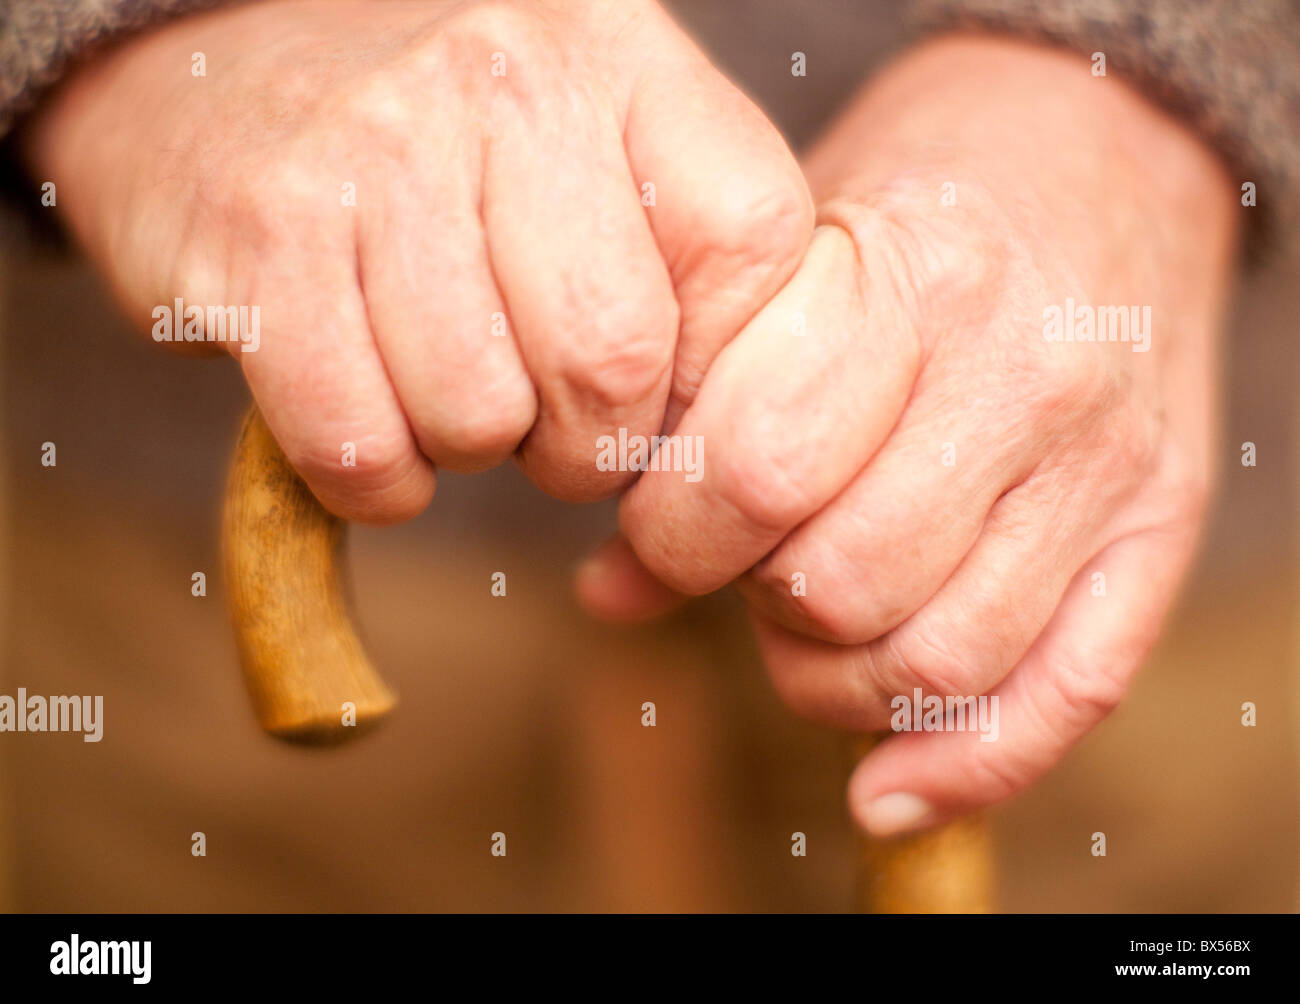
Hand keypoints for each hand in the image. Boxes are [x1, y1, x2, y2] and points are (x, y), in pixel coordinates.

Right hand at [20, 0, 810, 518]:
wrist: (228, 72)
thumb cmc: (451, 150)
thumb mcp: (598, 147)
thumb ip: (693, 262)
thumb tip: (723, 446)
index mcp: (622, 60)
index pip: (751, 250)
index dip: (716, 375)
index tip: (659, 397)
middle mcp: (506, 82)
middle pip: (614, 366)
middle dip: (584, 446)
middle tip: (541, 414)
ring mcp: (374, 153)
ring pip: (481, 422)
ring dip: (468, 448)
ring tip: (441, 377)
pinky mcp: (261, 243)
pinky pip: (362, 450)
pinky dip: (376, 475)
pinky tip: (368, 401)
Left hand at [580, 36, 1239, 833]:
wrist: (1104, 145)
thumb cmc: (917, 203)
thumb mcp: (793, 258)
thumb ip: (702, 408)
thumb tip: (607, 590)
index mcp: (909, 277)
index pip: (755, 468)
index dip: (674, 529)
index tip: (655, 521)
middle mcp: (1023, 374)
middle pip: (838, 582)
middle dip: (751, 599)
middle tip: (738, 561)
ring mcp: (1101, 461)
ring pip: (936, 655)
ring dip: (835, 678)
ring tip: (807, 617)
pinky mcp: (1159, 524)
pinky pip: (1065, 692)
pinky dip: (964, 765)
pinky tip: (885, 788)